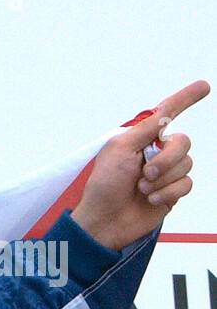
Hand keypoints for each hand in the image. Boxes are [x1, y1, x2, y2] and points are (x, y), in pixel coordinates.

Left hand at [70, 80, 208, 250]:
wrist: (105, 221)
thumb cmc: (104, 186)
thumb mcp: (119, 150)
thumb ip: (144, 130)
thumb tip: (164, 113)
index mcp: (139, 139)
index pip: (166, 114)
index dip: (185, 99)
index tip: (203, 87)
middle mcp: (154, 153)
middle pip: (183, 142)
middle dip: (167, 158)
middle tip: (146, 173)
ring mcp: (165, 173)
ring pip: (186, 164)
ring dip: (163, 179)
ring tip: (141, 189)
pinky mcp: (171, 192)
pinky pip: (186, 183)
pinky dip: (168, 192)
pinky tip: (150, 200)